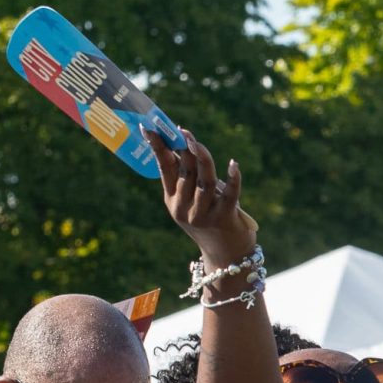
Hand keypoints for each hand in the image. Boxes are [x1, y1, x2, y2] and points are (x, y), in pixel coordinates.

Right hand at [147, 127, 257, 266]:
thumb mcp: (188, 200)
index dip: (158, 147)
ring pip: (205, 182)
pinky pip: (231, 195)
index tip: (149, 127)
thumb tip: (181, 143)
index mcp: (173, 201)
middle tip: (184, 132)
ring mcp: (205, 215)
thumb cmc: (208, 220)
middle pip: (186, 173)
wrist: (225, 256)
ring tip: (198, 143)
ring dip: (203, 159)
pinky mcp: (226, 218)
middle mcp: (185, 209)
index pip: (164, 169)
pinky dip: (233, 178)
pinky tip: (233, 164)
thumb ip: (185, 177)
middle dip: (184, 150)